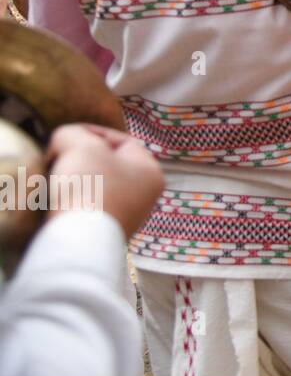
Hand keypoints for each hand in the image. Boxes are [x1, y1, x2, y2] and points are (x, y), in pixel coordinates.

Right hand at [46, 123, 163, 236]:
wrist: (79, 243)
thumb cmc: (89, 188)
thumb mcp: (80, 145)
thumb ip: (73, 133)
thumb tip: (66, 140)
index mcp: (151, 172)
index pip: (122, 140)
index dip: (92, 132)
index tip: (67, 137)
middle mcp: (144, 196)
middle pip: (108, 164)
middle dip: (80, 157)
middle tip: (58, 156)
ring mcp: (125, 218)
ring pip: (94, 186)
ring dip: (73, 178)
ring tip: (55, 177)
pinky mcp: (102, 234)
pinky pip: (86, 207)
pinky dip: (71, 199)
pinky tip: (56, 200)